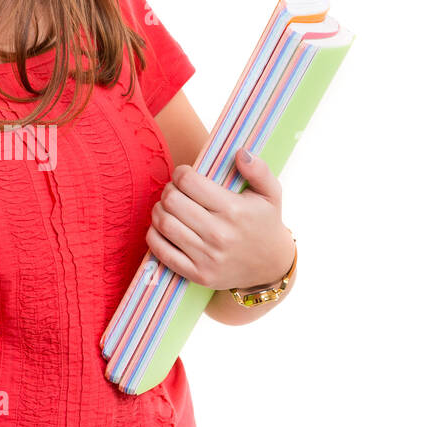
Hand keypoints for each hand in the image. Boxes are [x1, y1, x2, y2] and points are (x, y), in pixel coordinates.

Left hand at [146, 146, 293, 290]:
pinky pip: (161, 251)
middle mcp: (219, 235)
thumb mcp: (271, 194)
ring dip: (159, 210)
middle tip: (174, 190)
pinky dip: (154, 235)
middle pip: (171, 201)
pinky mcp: (198, 274)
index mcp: (234, 210)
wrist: (270, 268)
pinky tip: (162, 227)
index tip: (184, 174)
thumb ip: (259, 170)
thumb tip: (240, 152)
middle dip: (168, 190)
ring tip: (168, 207)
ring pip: (164, 224)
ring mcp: (207, 257)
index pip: (189, 182)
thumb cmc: (265, 224)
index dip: (181, 173)